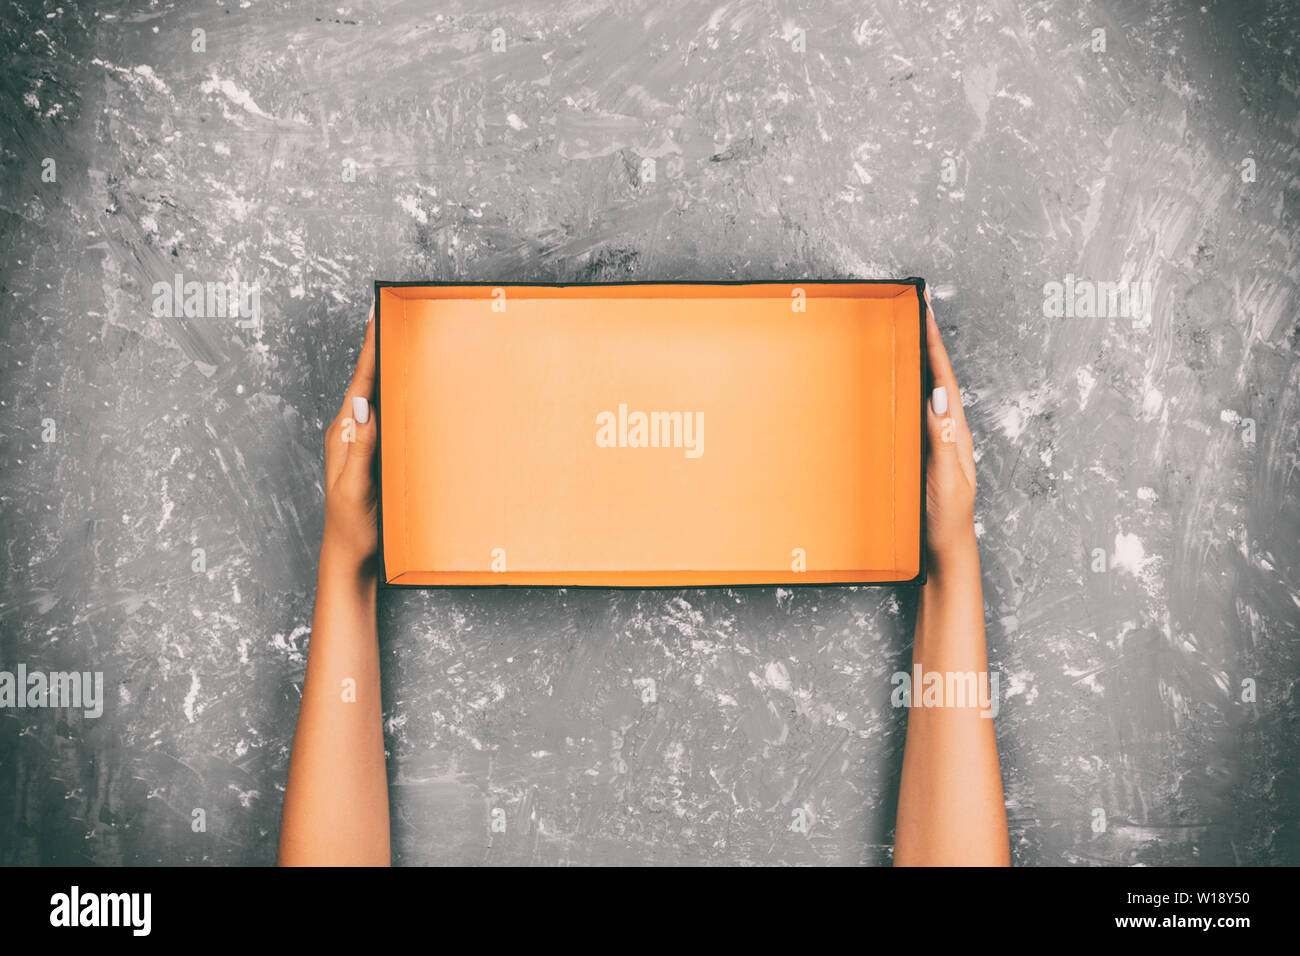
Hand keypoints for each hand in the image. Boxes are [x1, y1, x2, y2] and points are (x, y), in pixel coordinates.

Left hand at [321, 308, 377, 578]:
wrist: (349, 558)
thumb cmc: (352, 529)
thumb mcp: (356, 489)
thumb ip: (359, 448)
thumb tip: (363, 404)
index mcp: (343, 434)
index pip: (360, 383)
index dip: (369, 348)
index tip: (377, 316)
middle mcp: (350, 433)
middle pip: (367, 382)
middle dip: (379, 348)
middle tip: (392, 316)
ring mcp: (362, 443)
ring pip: (376, 397)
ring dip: (387, 369)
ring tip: (400, 342)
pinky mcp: (374, 455)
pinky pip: (386, 417)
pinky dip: (395, 396)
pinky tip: (407, 391)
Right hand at [923, 292, 976, 568]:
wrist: (945, 553)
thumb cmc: (946, 519)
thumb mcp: (945, 478)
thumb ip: (943, 438)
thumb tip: (938, 395)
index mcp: (956, 433)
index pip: (944, 379)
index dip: (933, 344)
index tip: (924, 310)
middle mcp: (948, 433)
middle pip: (937, 378)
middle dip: (927, 344)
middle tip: (915, 312)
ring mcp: (936, 445)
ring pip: (926, 395)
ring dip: (918, 366)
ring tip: (906, 339)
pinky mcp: (923, 457)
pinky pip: (915, 416)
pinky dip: (907, 394)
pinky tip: (895, 393)